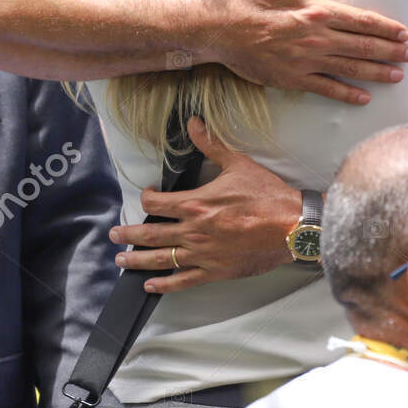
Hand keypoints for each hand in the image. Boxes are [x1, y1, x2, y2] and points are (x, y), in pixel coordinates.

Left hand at [109, 118, 302, 293]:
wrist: (293, 226)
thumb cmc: (268, 196)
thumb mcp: (239, 164)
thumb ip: (212, 145)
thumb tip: (194, 123)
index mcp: (196, 204)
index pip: (157, 202)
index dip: (146, 198)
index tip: (146, 196)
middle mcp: (194, 231)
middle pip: (151, 233)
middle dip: (129, 234)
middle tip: (114, 234)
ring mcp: (203, 254)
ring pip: (161, 259)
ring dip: (138, 260)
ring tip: (122, 260)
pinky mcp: (216, 271)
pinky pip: (184, 280)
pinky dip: (165, 284)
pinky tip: (151, 284)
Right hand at [203, 0, 407, 104]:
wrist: (219, 26)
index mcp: (317, 10)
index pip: (362, 20)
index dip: (386, 28)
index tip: (404, 33)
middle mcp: (317, 37)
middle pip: (363, 46)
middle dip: (391, 52)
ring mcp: (305, 60)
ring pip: (350, 69)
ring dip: (377, 73)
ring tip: (397, 76)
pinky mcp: (292, 78)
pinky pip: (325, 88)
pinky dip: (346, 94)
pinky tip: (363, 97)